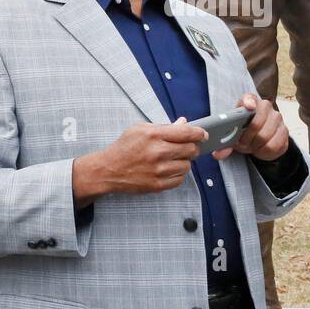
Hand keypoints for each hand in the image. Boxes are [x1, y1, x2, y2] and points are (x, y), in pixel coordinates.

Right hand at [75, 120, 206, 202]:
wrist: (107, 170)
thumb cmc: (123, 148)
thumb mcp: (139, 129)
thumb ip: (164, 127)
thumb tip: (184, 124)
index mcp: (153, 135)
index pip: (187, 133)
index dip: (199, 133)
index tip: (202, 134)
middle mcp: (157, 152)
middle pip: (191, 150)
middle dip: (191, 148)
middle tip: (186, 148)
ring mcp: (158, 170)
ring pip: (187, 166)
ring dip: (183, 162)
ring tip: (172, 160)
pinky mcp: (157, 184)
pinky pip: (179, 179)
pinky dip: (176, 174)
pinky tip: (167, 170)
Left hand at [214, 93, 287, 161]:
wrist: (256, 139)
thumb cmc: (241, 132)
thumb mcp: (230, 136)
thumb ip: (223, 145)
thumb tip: (218, 154)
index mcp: (248, 102)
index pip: (249, 98)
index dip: (248, 102)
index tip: (248, 107)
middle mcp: (265, 107)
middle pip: (257, 123)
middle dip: (246, 138)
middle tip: (241, 144)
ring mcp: (277, 118)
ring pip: (265, 136)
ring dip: (255, 146)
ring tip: (250, 147)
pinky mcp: (284, 132)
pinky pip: (274, 145)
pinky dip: (264, 152)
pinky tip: (259, 149)